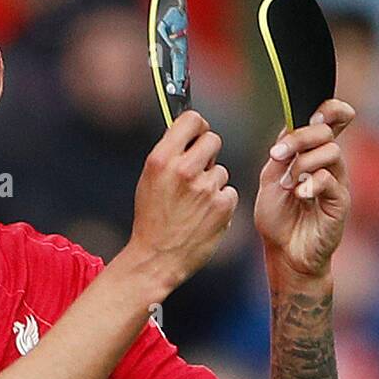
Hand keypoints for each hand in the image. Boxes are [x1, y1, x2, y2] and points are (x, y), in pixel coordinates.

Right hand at [128, 109, 237, 299]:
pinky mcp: (222, 206)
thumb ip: (168, 155)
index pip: (191, 120)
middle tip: (197, 171)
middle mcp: (184, 170)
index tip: (196, 135)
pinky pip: (229, 192)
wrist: (157, 259)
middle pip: (213, 140)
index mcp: (161, 160)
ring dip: (212, 183)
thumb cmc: (151, 220)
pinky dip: (220, 202)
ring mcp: (206, 188)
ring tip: (194, 203)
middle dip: (207, 153)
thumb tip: (186, 135)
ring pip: (221, 170)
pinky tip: (204, 215)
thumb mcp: (149, 180)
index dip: (197, 127)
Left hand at [254, 99, 354, 278]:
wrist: (284, 253)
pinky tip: (300, 195)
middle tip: (279, 154)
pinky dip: (312, 183)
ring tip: (288, 184)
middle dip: (300, 138)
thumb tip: (290, 133)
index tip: (314, 114)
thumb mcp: (270, 181)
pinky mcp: (340, 201)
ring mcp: (337, 180)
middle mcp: (327, 163)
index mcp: (311, 153)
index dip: (330, 109)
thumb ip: (280, 156)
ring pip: (330, 152)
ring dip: (303, 163)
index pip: (331, 120)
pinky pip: (331, 179)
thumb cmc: (277, 218)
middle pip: (326, 131)